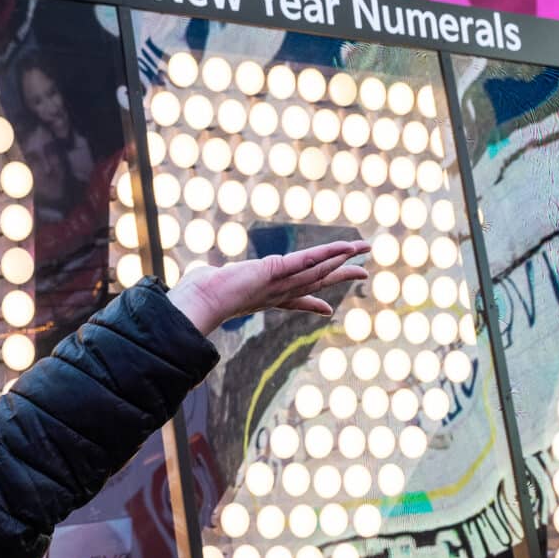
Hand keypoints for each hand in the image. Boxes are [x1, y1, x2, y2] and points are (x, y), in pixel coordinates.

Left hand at [165, 240, 370, 334]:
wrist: (198, 301)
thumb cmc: (197, 295)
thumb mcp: (210, 286)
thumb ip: (209, 281)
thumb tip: (193, 279)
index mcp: (263, 297)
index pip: (292, 301)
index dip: (311, 305)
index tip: (327, 310)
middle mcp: (277, 293)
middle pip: (315, 283)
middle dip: (339, 277)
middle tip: (364, 274)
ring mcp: (279, 283)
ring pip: (318, 270)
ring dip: (343, 258)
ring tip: (365, 249)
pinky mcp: (277, 271)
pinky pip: (309, 260)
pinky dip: (329, 253)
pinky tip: (347, 247)